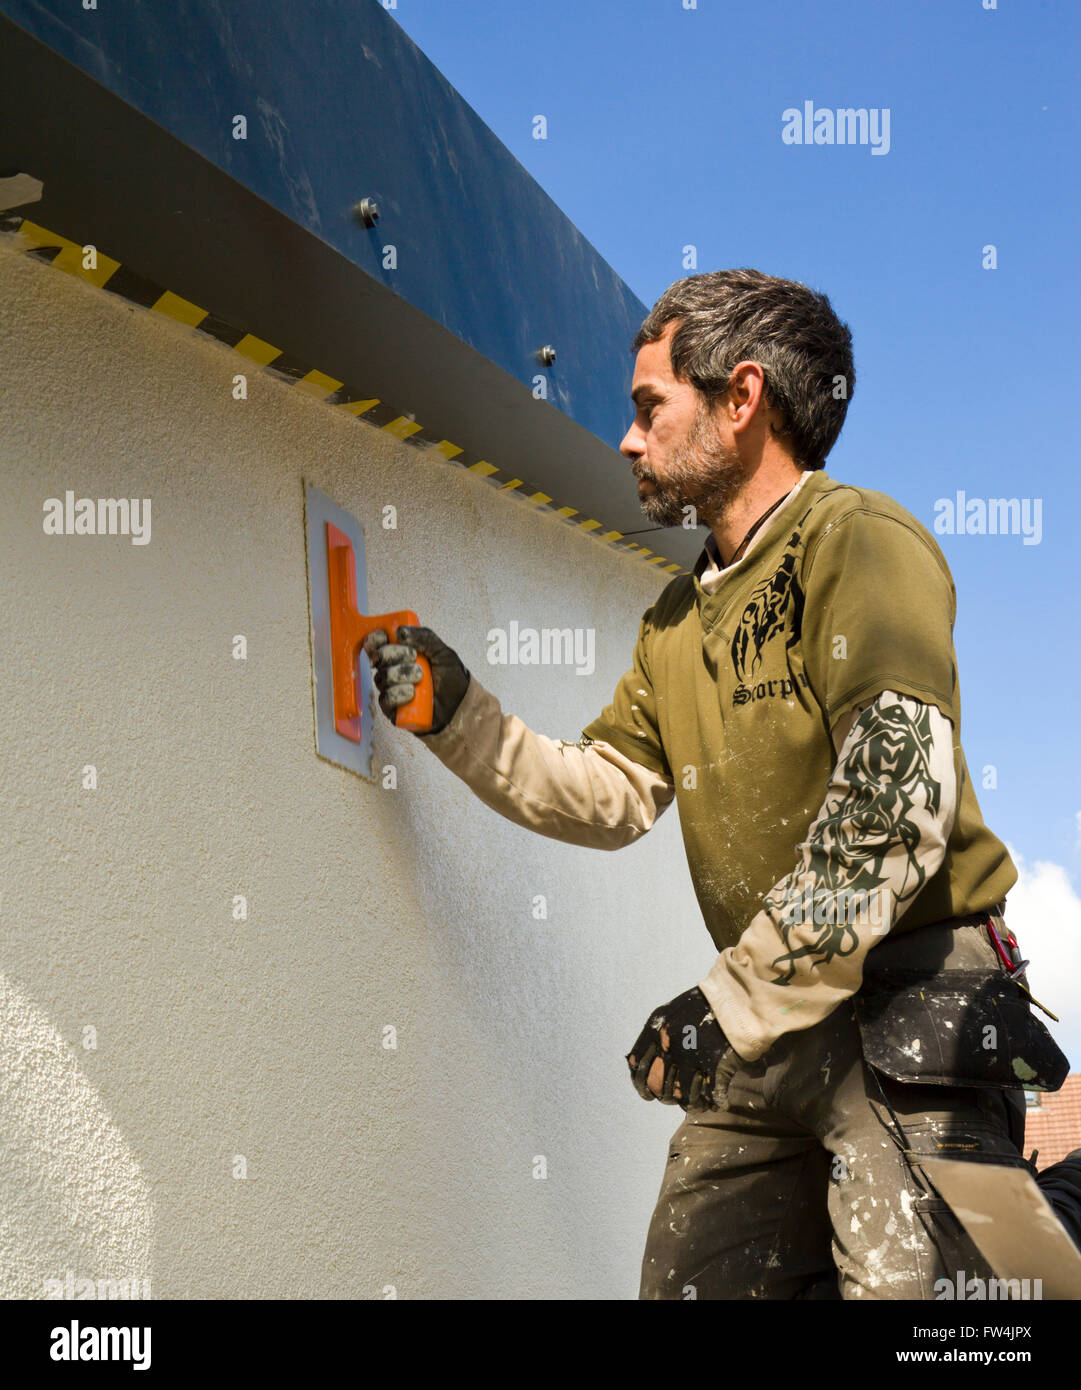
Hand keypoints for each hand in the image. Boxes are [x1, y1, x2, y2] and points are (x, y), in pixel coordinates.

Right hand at [363, 625, 470, 734]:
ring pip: (382, 677)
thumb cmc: (451, 679)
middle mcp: (391, 669)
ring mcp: (390, 688)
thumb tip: (400, 631)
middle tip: (413, 657)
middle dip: (394, 654)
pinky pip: (385, 698)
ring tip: (420, 678)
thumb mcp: (442, 652)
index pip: (377, 642)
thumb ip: (425, 637)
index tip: (385, 638)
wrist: (459, 705)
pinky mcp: (391, 708)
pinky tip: (412, 694)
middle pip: (378, 657)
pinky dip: (398, 693)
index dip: (376, 639)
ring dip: (401, 675)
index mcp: (400, 654)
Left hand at [626, 985, 739, 1110]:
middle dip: (666, 1097)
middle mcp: (668, 1043)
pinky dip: (713, 1103)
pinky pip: (709, 1096)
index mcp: (655, 1029)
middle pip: (658, 1086)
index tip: (649, 1094)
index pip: (637, 1067)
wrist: (735, 997)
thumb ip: (659, 1035)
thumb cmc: (705, 1005)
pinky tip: (716, 1102)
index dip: (642, 1085)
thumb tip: (649, 1062)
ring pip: (683, 1098)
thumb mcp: (672, 1013)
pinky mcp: (713, 1065)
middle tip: (676, 1098)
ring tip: (698, 1103)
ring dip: (690, 1104)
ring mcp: (690, 1055)